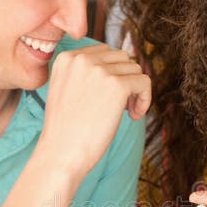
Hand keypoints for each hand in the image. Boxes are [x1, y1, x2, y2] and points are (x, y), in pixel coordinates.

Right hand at [41, 44, 150, 175]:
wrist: (60, 153)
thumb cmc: (66, 131)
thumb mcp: (67, 91)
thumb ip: (86, 74)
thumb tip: (124, 66)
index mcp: (66, 57)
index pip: (104, 52)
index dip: (113, 74)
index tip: (108, 97)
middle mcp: (81, 59)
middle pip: (122, 58)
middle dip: (125, 80)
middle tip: (121, 106)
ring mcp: (99, 70)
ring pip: (135, 69)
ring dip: (135, 91)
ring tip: (127, 113)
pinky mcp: (117, 85)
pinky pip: (144, 82)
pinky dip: (145, 99)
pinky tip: (134, 116)